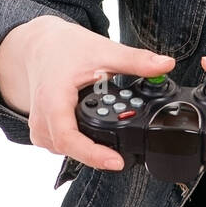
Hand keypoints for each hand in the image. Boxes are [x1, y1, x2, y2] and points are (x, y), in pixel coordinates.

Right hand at [0, 16, 175, 170]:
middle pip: (68, 149)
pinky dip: (78, 144)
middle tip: (123, 154)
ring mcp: (39, 125)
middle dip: (96, 154)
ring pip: (62, 150)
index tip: (116, 161)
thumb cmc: (64, 47)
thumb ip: (136, 60)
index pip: (68, 137)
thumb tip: (166, 65)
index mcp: (53, 98)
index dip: (92, 154)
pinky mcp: (43, 129)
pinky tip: (94, 137)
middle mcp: (42, 116)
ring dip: (87, 150)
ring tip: (110, 145)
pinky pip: (60, 145)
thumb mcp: (103, 50)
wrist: (39, 45)